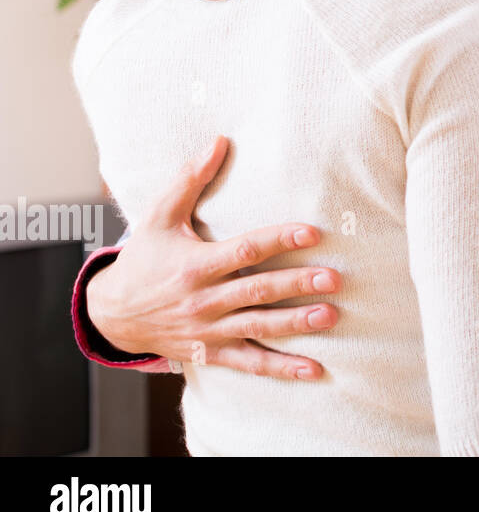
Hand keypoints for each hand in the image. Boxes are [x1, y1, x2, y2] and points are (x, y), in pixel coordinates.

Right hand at [86, 136, 339, 379]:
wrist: (111, 315)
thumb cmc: (143, 259)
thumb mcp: (159, 217)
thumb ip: (190, 180)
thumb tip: (219, 141)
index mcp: (196, 265)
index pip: (244, 250)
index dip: (278, 240)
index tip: (311, 233)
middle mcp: (204, 300)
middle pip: (257, 291)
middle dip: (296, 285)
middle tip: (333, 278)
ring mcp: (210, 330)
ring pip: (258, 327)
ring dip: (296, 324)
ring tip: (330, 317)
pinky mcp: (212, 352)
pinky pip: (251, 362)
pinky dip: (282, 368)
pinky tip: (314, 370)